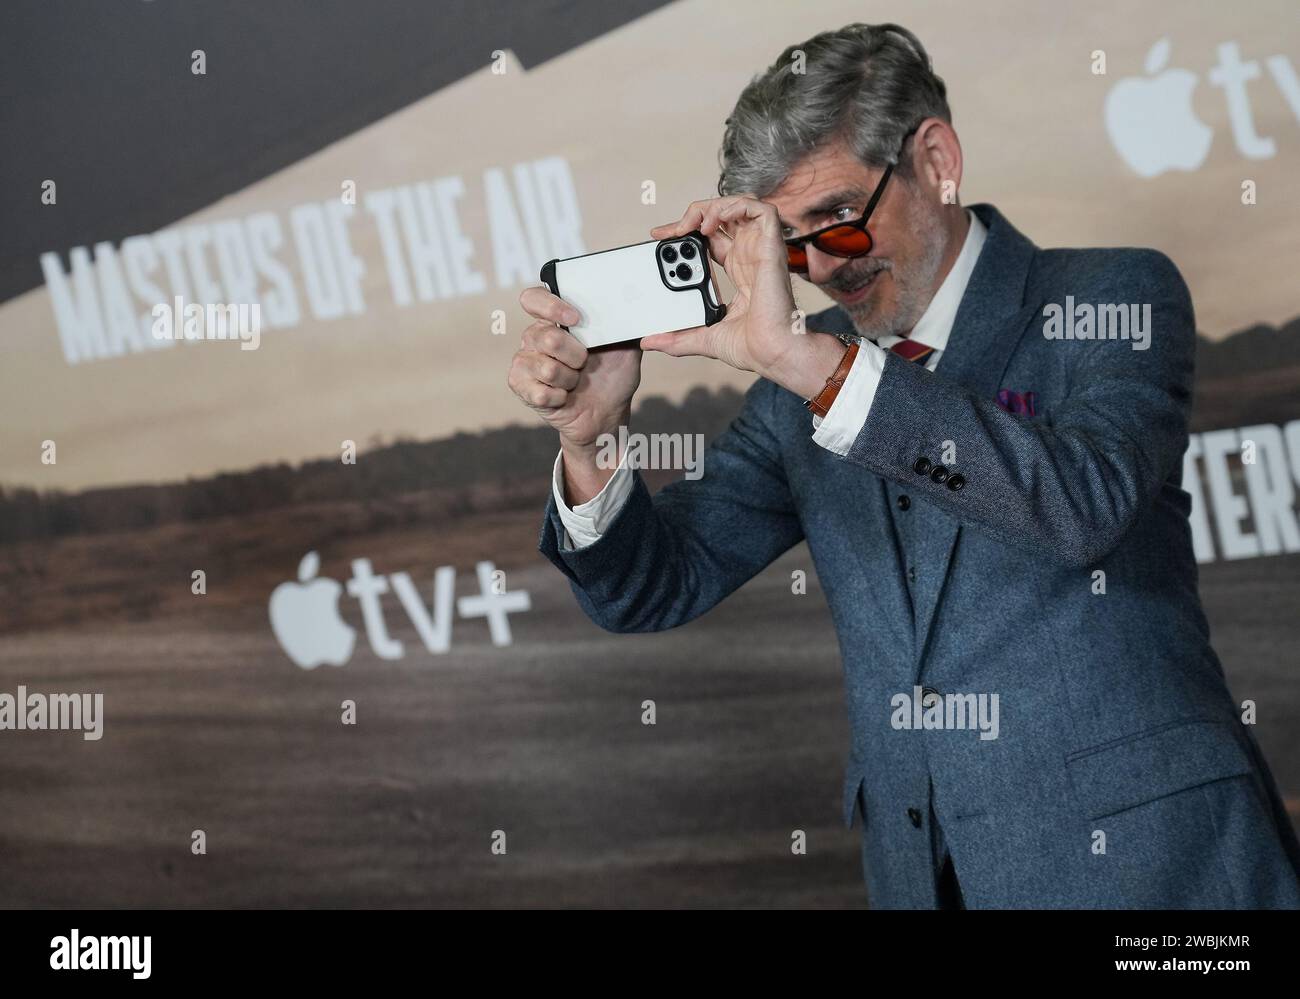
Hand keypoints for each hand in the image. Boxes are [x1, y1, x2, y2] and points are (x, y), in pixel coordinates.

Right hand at [508, 286, 641, 503]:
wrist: (607, 412)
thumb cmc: (612, 375)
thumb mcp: (627, 346)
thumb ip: (625, 322)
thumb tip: (636, 305)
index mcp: (555, 318)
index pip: (534, 298)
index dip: (551, 306)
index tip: (576, 319)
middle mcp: (536, 336)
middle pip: (547, 337)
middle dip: (576, 356)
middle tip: (584, 364)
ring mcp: (526, 361)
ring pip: (547, 368)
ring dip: (570, 380)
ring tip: (575, 381)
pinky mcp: (520, 385)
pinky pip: (539, 392)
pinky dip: (559, 398)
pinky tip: (564, 397)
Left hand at [641, 196, 804, 381]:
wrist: (772, 353)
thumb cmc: (753, 347)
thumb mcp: (703, 338)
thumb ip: (676, 338)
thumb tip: (649, 342)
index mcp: (738, 270)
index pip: (710, 238)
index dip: (686, 231)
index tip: (660, 237)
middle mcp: (749, 255)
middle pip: (722, 217)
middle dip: (693, 215)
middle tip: (670, 232)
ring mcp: (761, 249)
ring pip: (740, 206)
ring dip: (713, 207)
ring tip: (694, 226)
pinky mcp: (771, 246)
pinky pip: (761, 209)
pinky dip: (736, 206)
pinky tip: (715, 223)